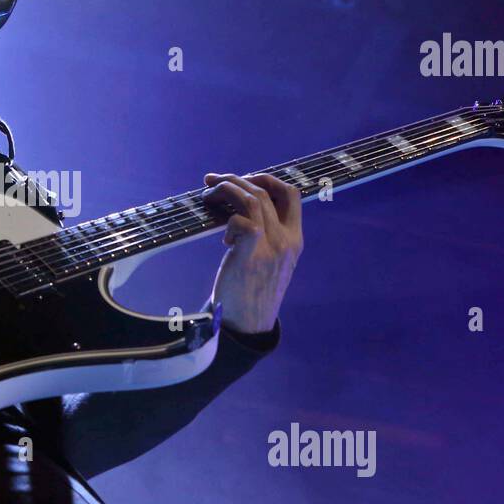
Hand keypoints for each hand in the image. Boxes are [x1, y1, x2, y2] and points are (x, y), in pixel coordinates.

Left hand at [203, 172, 302, 334]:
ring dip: (226, 190)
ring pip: (252, 199)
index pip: (292, 194)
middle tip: (213, 181)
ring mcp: (271, 248)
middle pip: (265, 191)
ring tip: (208, 195)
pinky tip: (224, 239)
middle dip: (236, 179)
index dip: (268, 179)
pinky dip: (227, 221)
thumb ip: (267, 237)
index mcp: (295, 240)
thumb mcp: (271, 261)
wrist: (249, 324)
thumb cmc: (253, 291)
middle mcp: (286, 241)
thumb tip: (243, 209)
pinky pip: (240, 220)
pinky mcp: (250, 256)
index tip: (245, 178)